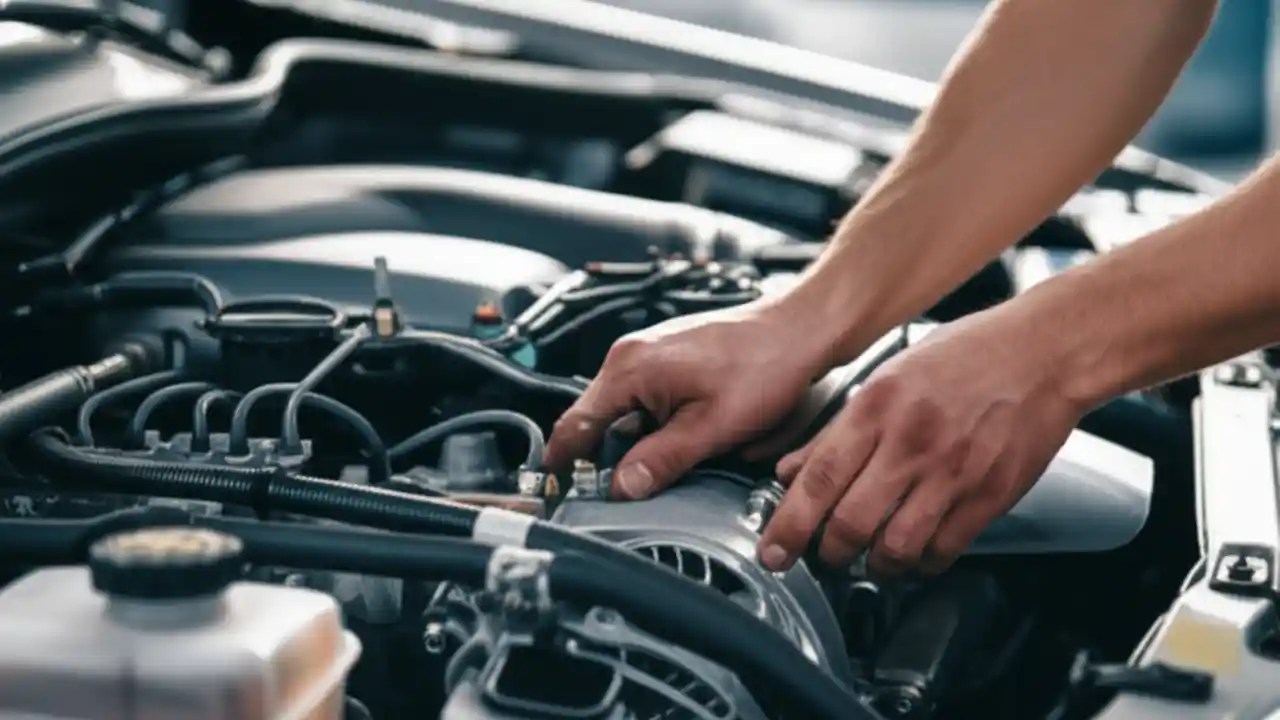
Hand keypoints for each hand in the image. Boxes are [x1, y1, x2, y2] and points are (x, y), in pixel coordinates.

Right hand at [544, 298, 831, 499]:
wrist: (800, 329)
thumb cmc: (764, 366)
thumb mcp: (712, 428)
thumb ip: (661, 459)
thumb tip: (621, 488)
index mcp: (629, 369)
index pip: (575, 425)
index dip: (565, 463)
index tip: (560, 491)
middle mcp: (629, 355)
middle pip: (596, 421)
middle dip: (608, 458)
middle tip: (625, 493)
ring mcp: (648, 353)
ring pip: (623, 413)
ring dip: (637, 442)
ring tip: (668, 463)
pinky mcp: (667, 356)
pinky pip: (645, 399)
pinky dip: (655, 424)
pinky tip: (684, 438)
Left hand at [757, 306, 1086, 576]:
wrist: (1042, 352)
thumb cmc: (964, 356)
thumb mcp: (886, 377)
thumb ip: (835, 431)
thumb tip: (790, 471)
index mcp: (876, 409)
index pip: (818, 479)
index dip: (788, 524)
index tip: (772, 551)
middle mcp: (911, 443)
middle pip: (852, 523)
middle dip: (828, 554)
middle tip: (823, 557)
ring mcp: (953, 472)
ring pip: (897, 547)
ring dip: (875, 566)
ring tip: (869, 561)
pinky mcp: (989, 494)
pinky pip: (945, 549)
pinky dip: (922, 564)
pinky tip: (914, 555)